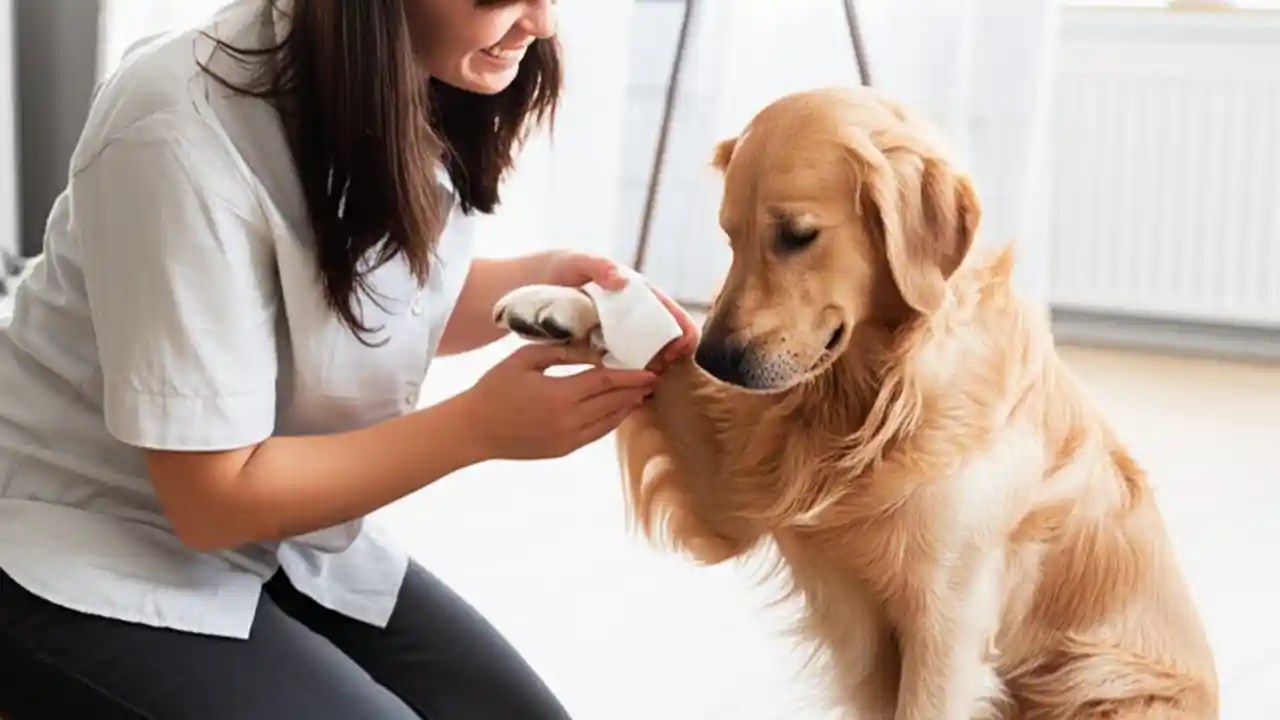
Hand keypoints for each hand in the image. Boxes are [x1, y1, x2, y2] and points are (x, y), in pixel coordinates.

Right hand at [463, 343, 657, 460]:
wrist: (473, 429)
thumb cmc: (494, 388)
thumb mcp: (524, 359)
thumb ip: (561, 352)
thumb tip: (592, 351)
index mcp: (559, 395)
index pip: (606, 382)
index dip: (630, 376)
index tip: (650, 371)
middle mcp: (568, 420)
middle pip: (612, 403)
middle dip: (635, 391)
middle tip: (654, 380)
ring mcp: (567, 439)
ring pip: (608, 422)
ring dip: (626, 408)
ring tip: (641, 395)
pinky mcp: (562, 450)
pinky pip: (595, 434)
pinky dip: (610, 422)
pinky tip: (617, 411)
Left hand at [539, 251, 699, 372]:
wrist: (526, 284)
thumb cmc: (557, 267)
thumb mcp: (577, 262)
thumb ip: (600, 267)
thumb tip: (623, 280)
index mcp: (632, 291)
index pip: (667, 309)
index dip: (681, 327)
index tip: (685, 343)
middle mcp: (628, 313)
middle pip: (659, 335)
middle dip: (670, 353)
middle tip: (667, 369)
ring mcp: (613, 332)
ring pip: (641, 353)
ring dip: (650, 368)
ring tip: (652, 383)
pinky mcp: (596, 347)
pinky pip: (617, 363)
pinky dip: (626, 376)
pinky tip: (628, 390)